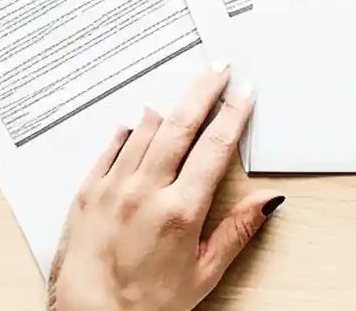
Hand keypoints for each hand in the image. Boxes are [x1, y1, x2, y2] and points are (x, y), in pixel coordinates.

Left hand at [48, 66, 282, 310]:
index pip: (214, 148)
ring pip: (144, 130)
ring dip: (167, 109)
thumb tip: (269, 201)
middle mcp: (144, 192)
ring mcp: (112, 189)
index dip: (234, 114)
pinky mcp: (86, 194)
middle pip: (180, 125)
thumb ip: (237, 230)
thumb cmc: (145, 307)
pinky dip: (127, 131)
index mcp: (179, 211)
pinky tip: (136, 124)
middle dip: (203, 91)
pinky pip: (110, 148)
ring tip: (183, 93)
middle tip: (218, 69)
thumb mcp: (203, 274)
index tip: (245, 93)